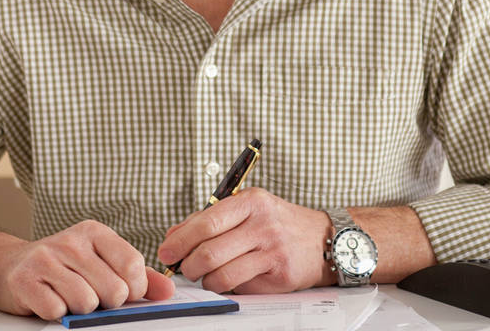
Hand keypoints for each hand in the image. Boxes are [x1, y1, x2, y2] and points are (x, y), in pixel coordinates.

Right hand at [0, 220, 174, 319]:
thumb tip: (167, 291)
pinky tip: (49, 299)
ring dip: (80, 309)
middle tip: (90, 295)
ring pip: (86, 303)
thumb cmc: (62, 266)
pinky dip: (56, 313)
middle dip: (106, 303)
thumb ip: (137, 276)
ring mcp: (46, 259)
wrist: (10, 266)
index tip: (124, 293)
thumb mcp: (101, 262)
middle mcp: (71, 241)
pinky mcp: (26, 281)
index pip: (132, 266)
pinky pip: (57, 311)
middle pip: (113, 290)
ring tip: (68, 296)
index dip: (134, 290)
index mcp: (95, 232)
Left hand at [157, 187, 333, 293]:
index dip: (180, 241)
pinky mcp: (280, 275)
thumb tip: (172, 236)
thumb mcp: (247, 209)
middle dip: (188, 265)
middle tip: (184, 268)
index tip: (166, 251)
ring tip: (206, 276)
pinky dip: (227, 286)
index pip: (206, 222)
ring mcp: (272, 251)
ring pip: (222, 275)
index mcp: (250, 202)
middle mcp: (262, 224)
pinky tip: (230, 278)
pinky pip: (240, 286)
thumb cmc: (278, 222)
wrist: (323, 239)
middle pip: (209, 252)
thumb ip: (208, 219)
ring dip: (205, 280)